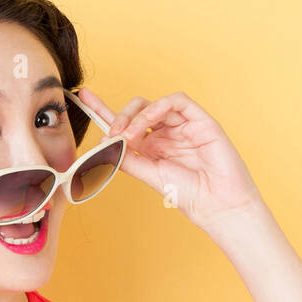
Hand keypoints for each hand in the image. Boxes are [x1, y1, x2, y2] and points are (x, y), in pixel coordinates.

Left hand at [74, 88, 265, 228]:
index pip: (124, 124)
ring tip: (128, 136)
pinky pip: (176, 102)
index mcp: (151, 147)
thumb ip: (127, 160)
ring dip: (135, 117)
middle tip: (112, 135)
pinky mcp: (199, 120)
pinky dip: (158, 108)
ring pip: (152, 105)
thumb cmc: (189, 195)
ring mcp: (182, 126)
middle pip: (136, 111)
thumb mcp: (150, 176)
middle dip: (119, 118)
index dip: (104, 110)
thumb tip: (102, 144)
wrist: (217, 205)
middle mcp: (165, 134)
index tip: (84, 97)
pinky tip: (147, 122)